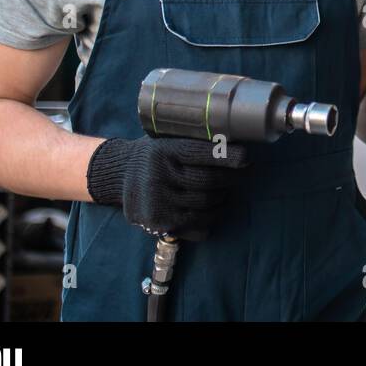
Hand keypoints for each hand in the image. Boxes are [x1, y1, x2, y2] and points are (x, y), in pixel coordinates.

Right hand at [87, 136, 251, 238]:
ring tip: (224, 192)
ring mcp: (158, 202)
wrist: (118, 175)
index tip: (247, 159)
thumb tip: (237, 148)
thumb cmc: (155, 155)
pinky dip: (211, 218)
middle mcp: (159, 176)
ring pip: (207, 204)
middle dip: (231, 178)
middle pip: (209, 181)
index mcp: (164, 151)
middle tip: (241, 174)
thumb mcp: (168, 140)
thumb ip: (196, 143)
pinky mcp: (159, 224)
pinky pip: (198, 225)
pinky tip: (210, 209)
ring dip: (223, 198)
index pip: (202, 153)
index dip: (229, 157)